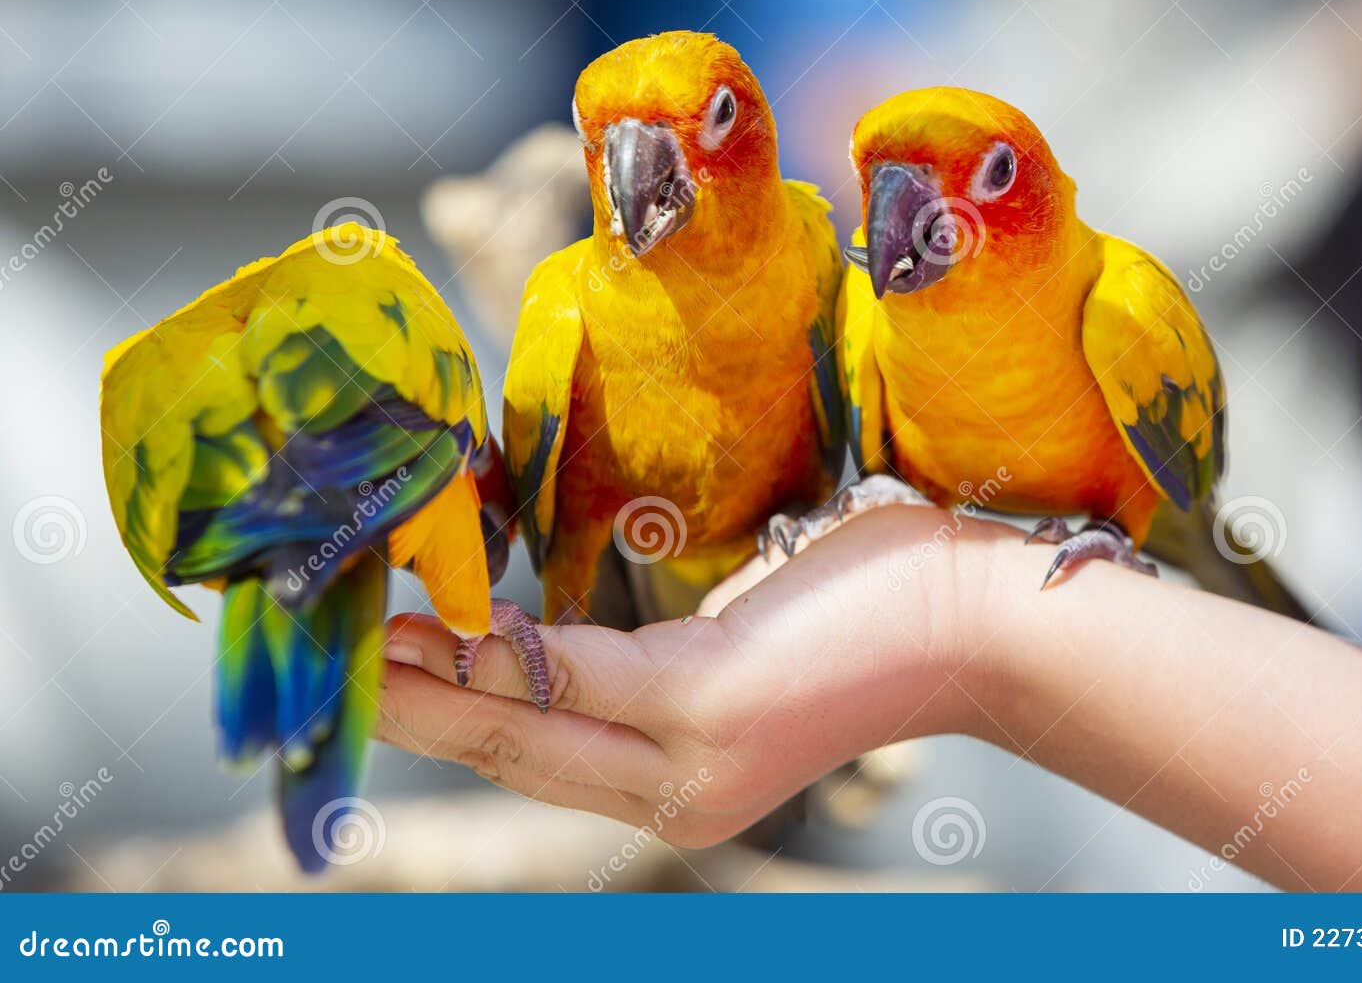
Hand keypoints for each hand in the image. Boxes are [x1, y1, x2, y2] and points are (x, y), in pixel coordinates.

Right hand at [376, 503, 993, 846]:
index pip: (542, 756)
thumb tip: (565, 637)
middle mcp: (676, 794)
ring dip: (438, 689)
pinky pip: (584, 677)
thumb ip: (653, 664)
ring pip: (531, 727)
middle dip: (418, 716)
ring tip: (366, 649)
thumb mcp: (737, 649)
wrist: (975, 622)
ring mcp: (691, 757)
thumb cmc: (860, 612)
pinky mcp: (709, 703)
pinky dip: (510, 654)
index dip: (453, 725)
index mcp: (678, 783)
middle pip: (515, 757)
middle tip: (341, 667)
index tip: (382, 681)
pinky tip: (452, 630)